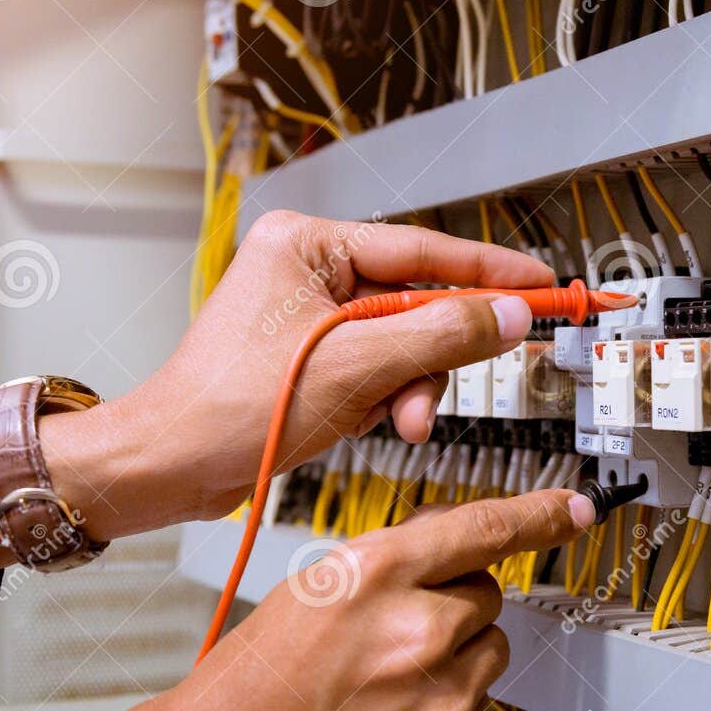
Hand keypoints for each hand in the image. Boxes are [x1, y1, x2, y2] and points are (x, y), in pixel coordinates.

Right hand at [30, 488, 592, 710]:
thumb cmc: (252, 681)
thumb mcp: (314, 586)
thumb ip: (393, 560)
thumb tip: (451, 540)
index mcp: (376, 576)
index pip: (484, 528)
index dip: (538, 515)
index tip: (572, 509)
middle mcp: (418, 633)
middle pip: (487, 595)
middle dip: (451, 605)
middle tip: (393, 633)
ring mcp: (441, 700)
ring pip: (489, 654)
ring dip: (453, 659)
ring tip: (386, 682)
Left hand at [32, 211, 551, 547]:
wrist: (170, 465)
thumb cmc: (231, 409)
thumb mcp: (356, 367)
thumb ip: (442, 335)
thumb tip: (507, 316)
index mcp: (308, 245)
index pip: (423, 248)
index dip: (489, 271)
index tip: (540, 284)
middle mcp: (308, 272)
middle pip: (417, 303)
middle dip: (433, 356)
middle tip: (441, 389)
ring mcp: (308, 318)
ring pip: (402, 344)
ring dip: (410, 387)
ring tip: (398, 421)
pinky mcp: (309, 360)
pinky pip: (376, 370)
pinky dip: (385, 399)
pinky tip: (372, 422)